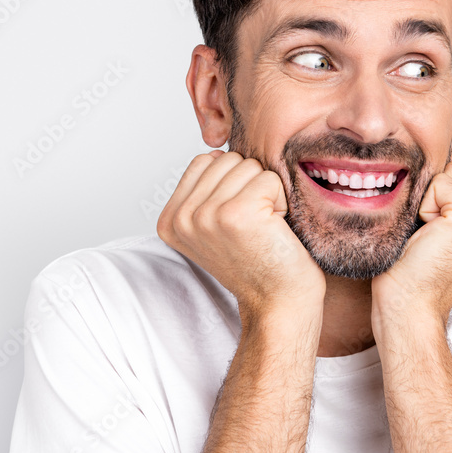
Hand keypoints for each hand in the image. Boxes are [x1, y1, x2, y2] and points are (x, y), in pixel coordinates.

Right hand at [157, 151, 325, 318]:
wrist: (279, 304)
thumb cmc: (258, 262)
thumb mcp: (215, 225)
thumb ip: (206, 190)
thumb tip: (215, 148)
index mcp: (170, 219)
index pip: (204, 161)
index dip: (233, 183)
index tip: (238, 223)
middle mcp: (182, 218)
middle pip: (228, 159)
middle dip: (251, 186)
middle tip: (255, 228)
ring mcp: (206, 216)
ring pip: (248, 166)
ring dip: (267, 194)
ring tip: (264, 229)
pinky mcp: (237, 214)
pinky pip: (269, 178)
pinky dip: (281, 200)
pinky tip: (276, 230)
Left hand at [371, 155, 451, 322]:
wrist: (410, 304)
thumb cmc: (417, 267)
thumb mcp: (449, 224)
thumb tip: (449, 148)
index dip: (446, 194)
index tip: (442, 232)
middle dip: (441, 193)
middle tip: (436, 234)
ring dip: (434, 199)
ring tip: (434, 234)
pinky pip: (442, 183)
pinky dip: (426, 206)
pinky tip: (430, 235)